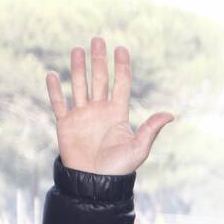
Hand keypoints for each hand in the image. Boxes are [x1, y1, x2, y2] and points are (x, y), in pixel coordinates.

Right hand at [45, 37, 172, 174]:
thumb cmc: (120, 168)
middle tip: (98, 39)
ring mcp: (82, 116)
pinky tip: (53, 75)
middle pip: (99, 79)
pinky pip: (59, 104)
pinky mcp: (66, 125)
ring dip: (78, 68)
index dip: (121, 67)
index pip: (120, 85)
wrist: (95, 183)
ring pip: (79, 85)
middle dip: (99, 60)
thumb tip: (170, 114)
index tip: (121, 48)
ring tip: (78, 48)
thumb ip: (151, 129)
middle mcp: (100, 111)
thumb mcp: (139, 148)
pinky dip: (55, 90)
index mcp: (118, 114)